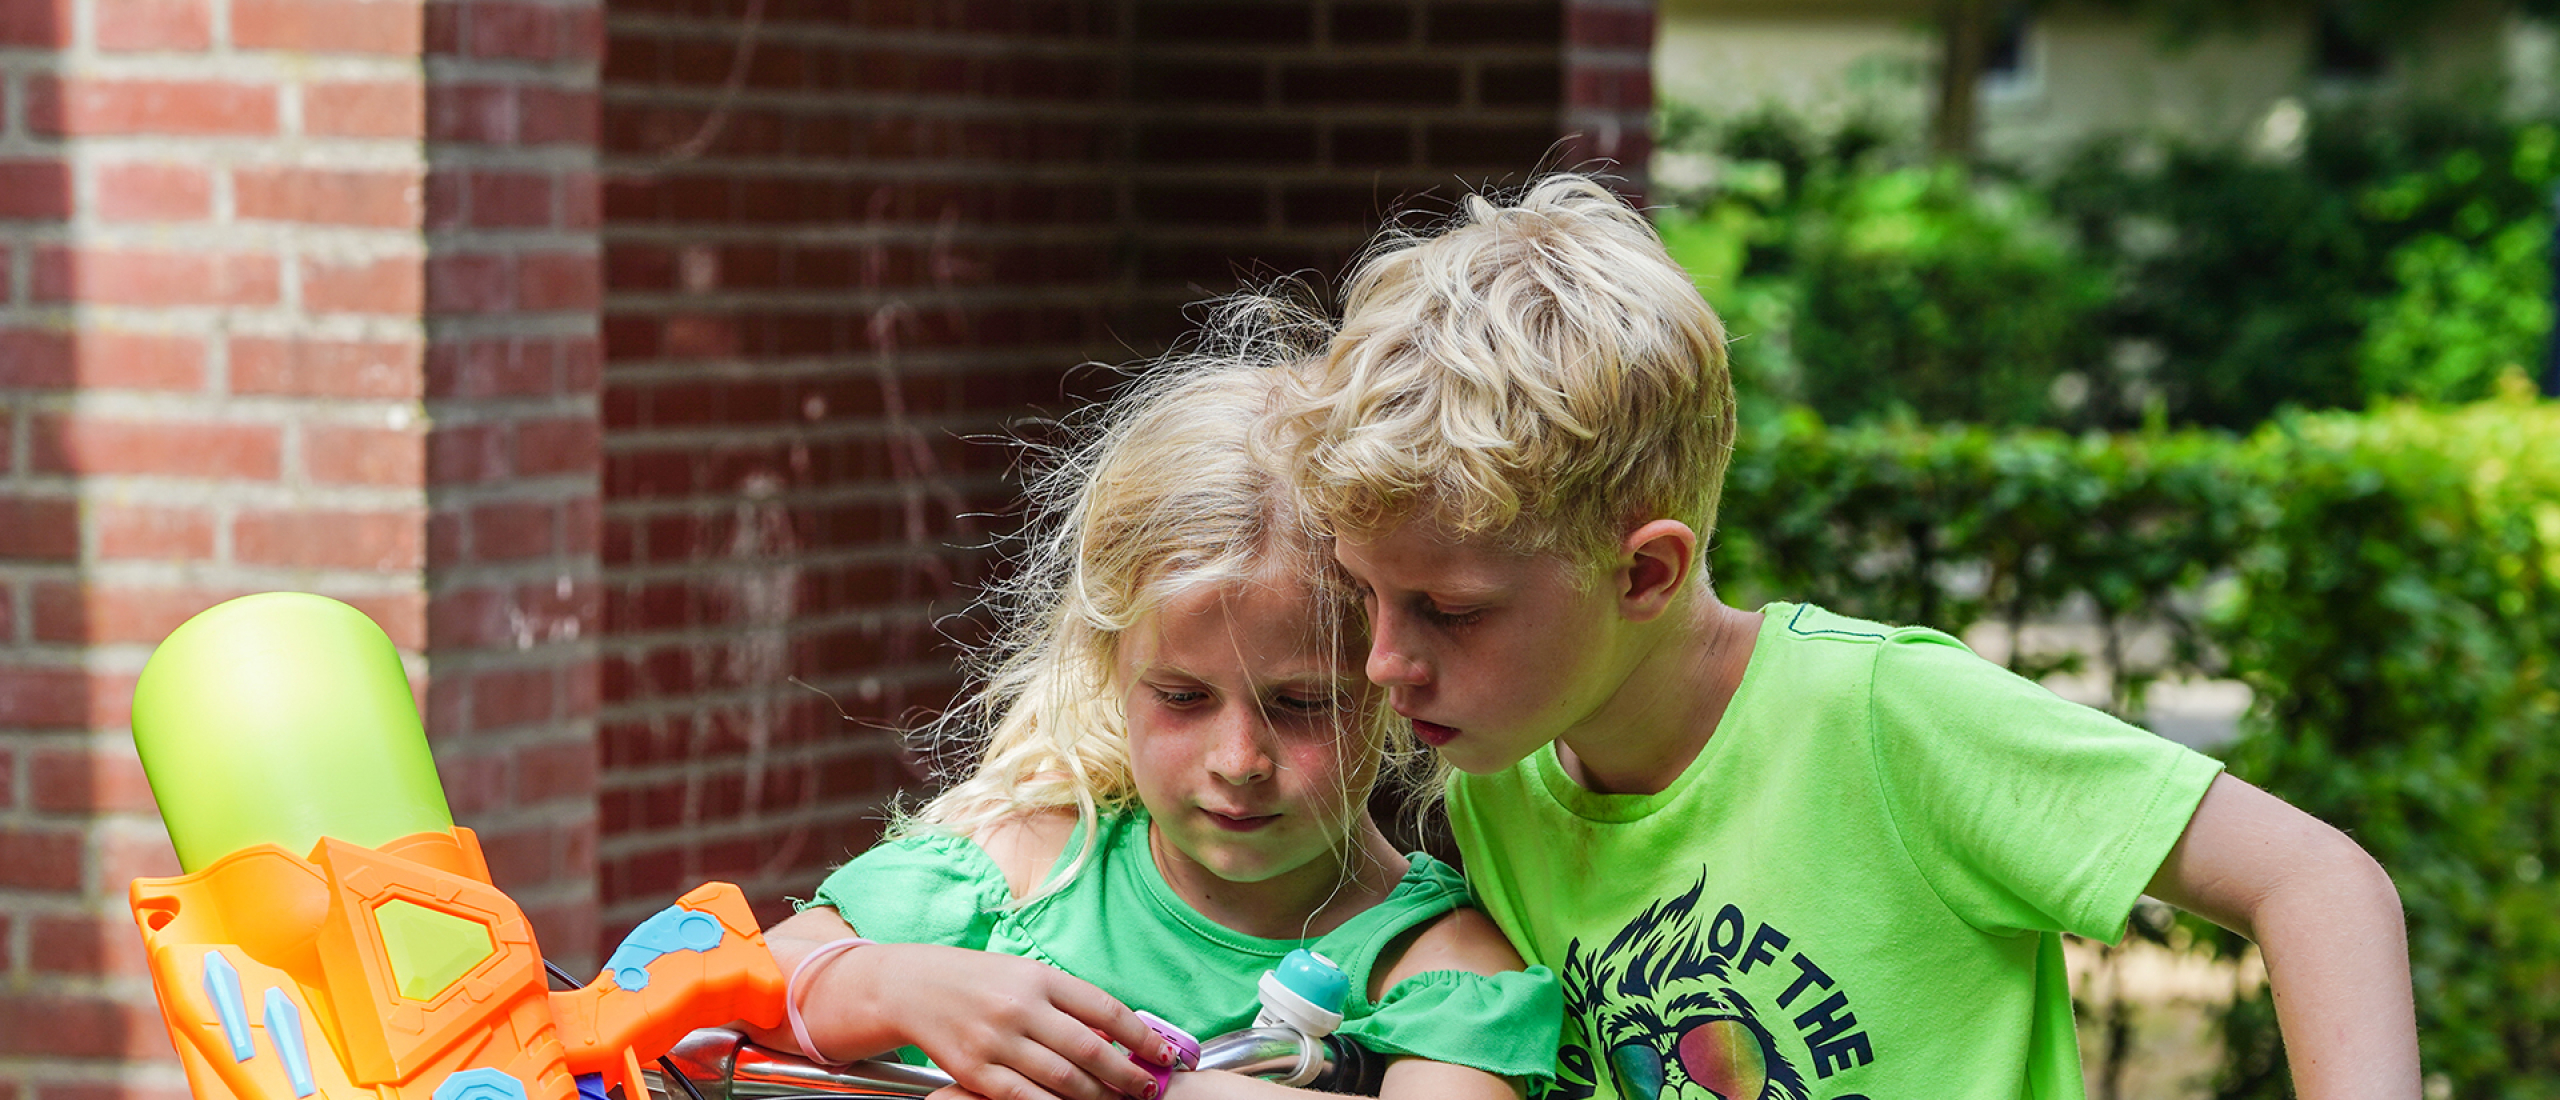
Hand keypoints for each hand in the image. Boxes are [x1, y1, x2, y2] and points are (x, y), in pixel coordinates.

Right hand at [831, 942, 1173, 1099]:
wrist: (912, 987)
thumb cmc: (977, 979)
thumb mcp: (1025, 974)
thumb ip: (1067, 1001)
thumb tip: (1115, 1033)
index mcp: (1040, 978)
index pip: (1106, 1010)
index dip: (1141, 1036)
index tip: (1164, 1054)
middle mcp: (1022, 1009)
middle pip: (1091, 1050)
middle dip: (1128, 1076)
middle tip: (1147, 1089)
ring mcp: (998, 1042)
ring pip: (1064, 1081)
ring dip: (1098, 1097)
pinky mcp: (977, 1072)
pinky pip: (1027, 1099)